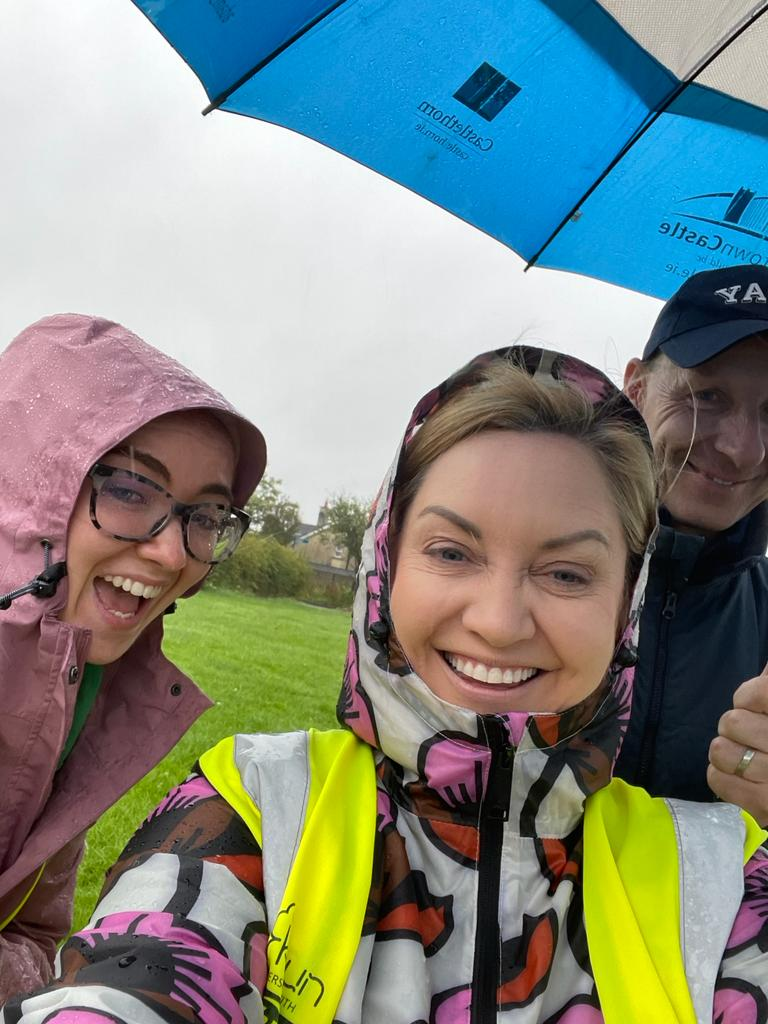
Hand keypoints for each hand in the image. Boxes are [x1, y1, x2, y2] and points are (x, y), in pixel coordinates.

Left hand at [708, 664, 767, 826]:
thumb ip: (766, 687)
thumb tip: (765, 667)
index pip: (757, 693)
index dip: (748, 697)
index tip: (756, 707)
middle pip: (732, 722)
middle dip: (737, 728)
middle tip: (753, 738)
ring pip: (720, 751)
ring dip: (728, 753)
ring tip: (747, 759)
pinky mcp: (762, 805)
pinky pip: (716, 778)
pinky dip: (723, 777)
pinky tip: (742, 779)